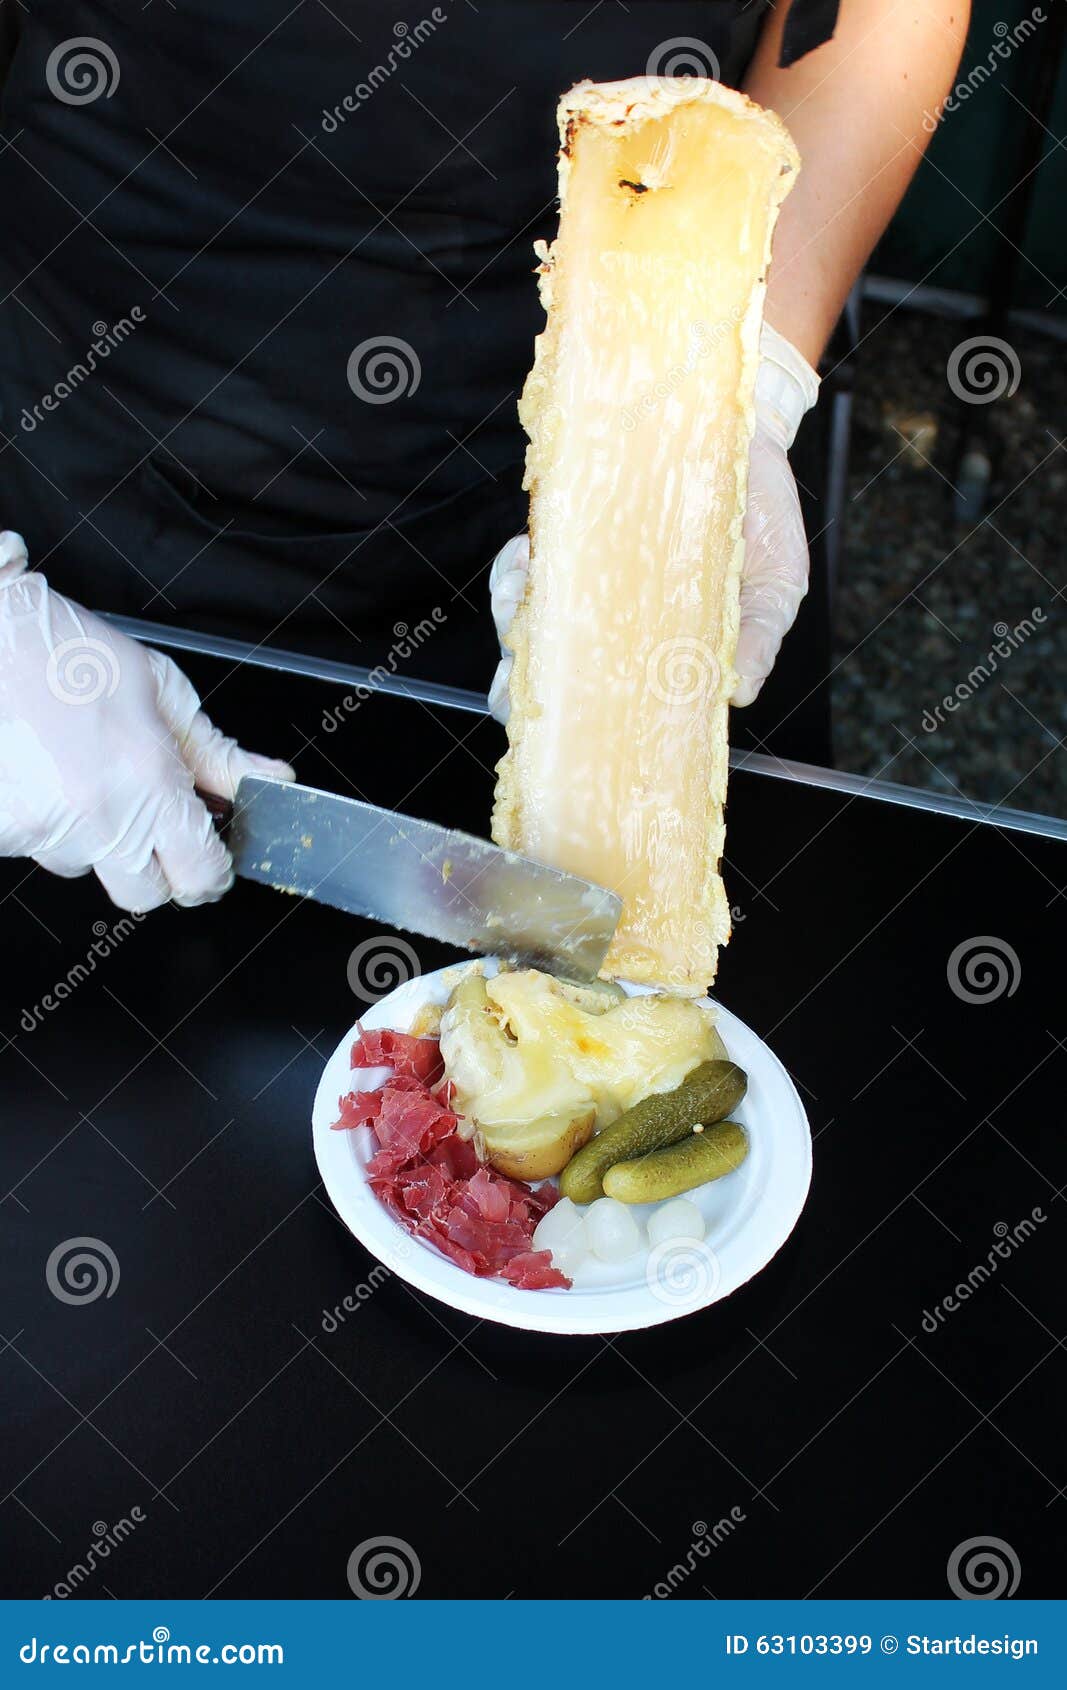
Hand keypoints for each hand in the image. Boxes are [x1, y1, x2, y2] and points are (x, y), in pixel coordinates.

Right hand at [0, 532, 293, 910]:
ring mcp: (44, 829)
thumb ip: (215, 751)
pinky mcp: (2, 830)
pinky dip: (46, 823)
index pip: (199, 874)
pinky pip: (37, 847)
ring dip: (93, 838)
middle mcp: (98, 815)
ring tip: (82, 776)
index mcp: (149, 779)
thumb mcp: (162, 690)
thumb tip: (267, 779)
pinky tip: (47, 777)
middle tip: (149, 819)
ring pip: (84, 867)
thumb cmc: (69, 653)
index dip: (212, 872)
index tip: (210, 859)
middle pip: (144, 894)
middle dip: (155, 865)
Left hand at [487, 324, 818, 721]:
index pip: (608, 699)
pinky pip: (522, 566)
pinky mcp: (563, 533)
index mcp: (657, 648)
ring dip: (514, 619)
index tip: (555, 733)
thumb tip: (739, 692)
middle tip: (517, 679)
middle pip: (551, 671)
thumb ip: (759, 635)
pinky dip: (516, 572)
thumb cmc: (762, 516)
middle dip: (520, 686)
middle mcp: (611, 620)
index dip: (576, 723)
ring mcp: (583, 579)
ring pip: (525, 621)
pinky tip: (529, 561)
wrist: (738, 424)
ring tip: (530, 600)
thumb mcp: (777, 579)